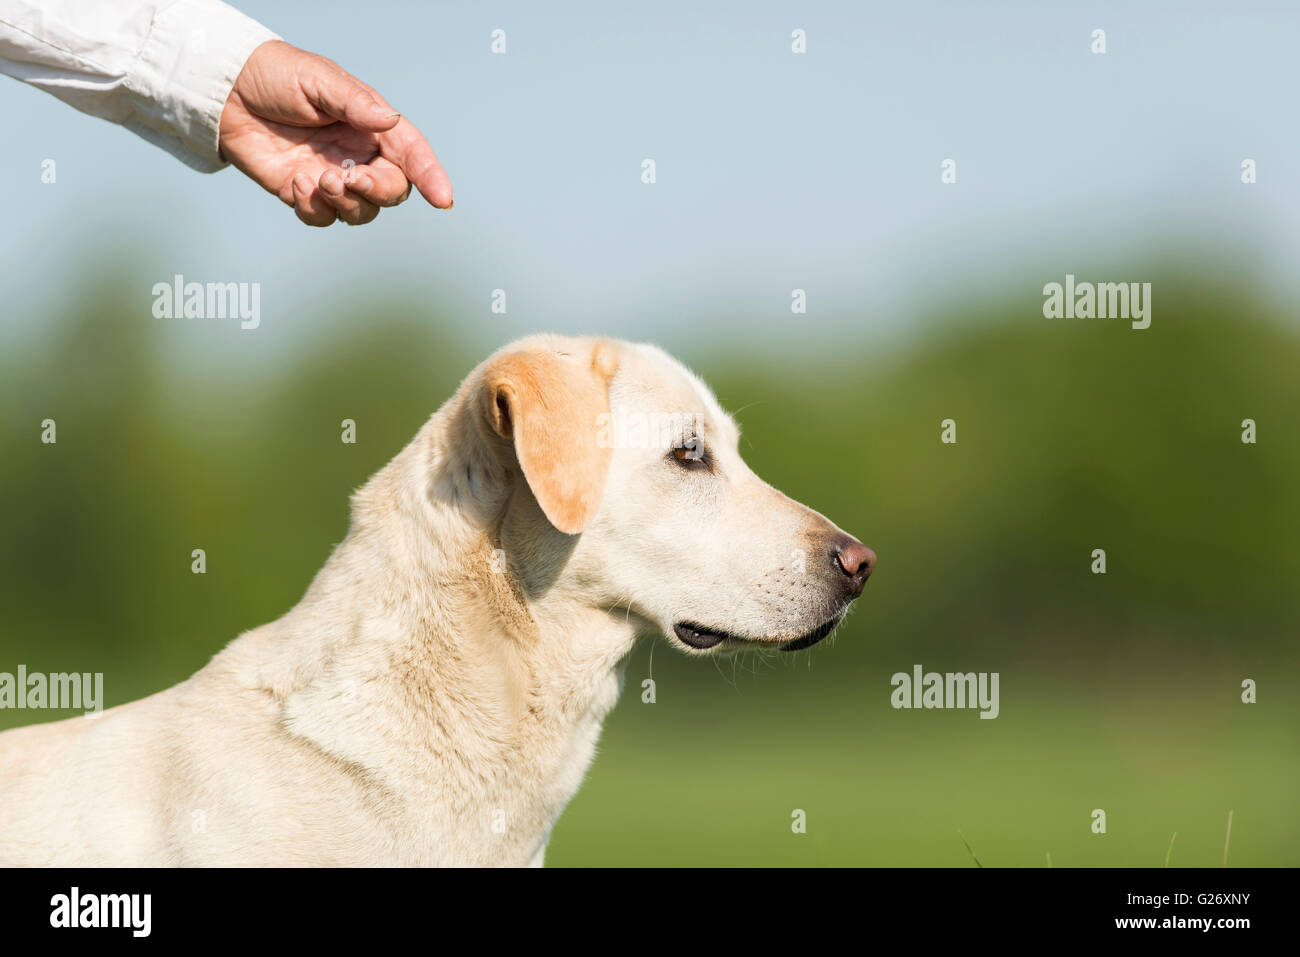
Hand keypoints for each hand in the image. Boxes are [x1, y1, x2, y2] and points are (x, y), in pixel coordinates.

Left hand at [218, 40, 452, 226]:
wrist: (223, 91)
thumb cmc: (274, 75)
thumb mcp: (318, 79)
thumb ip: (355, 103)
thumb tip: (390, 120)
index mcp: (370, 124)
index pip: (412, 153)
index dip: (431, 176)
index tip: (442, 198)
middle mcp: (358, 153)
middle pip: (392, 190)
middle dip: (377, 190)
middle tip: (349, 178)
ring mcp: (333, 175)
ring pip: (362, 211)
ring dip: (347, 203)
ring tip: (319, 180)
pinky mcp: (305, 193)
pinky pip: (323, 218)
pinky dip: (314, 209)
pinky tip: (295, 184)